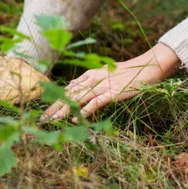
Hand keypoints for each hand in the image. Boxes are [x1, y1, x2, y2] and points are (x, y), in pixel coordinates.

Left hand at [39, 43, 180, 121]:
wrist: (145, 67)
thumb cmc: (126, 73)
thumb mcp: (104, 74)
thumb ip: (89, 80)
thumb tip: (73, 86)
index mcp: (90, 74)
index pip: (68, 88)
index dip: (55, 100)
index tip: (44, 111)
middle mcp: (93, 79)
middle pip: (69, 94)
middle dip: (54, 107)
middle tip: (42, 119)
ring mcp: (102, 85)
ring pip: (78, 99)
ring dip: (64, 110)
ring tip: (52, 121)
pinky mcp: (112, 92)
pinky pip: (95, 102)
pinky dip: (85, 111)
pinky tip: (76, 118)